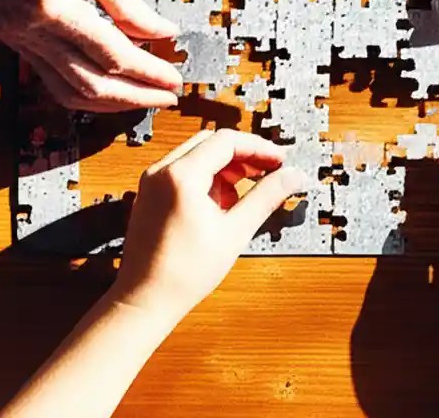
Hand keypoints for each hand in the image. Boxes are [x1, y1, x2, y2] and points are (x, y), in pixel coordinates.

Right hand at [0, 0, 183, 111]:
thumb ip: (131, 6)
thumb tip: (162, 33)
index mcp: (55, 9)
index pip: (112, 57)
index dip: (148, 73)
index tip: (172, 79)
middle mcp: (32, 32)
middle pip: (91, 85)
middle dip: (134, 96)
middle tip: (165, 97)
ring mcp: (18, 40)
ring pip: (67, 92)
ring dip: (108, 102)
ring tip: (141, 96)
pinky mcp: (13, 40)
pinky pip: (51, 79)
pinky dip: (83, 87)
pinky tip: (107, 83)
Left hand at [110, 130, 304, 320]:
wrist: (146, 298)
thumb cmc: (182, 272)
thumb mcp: (235, 231)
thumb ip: (266, 197)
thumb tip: (292, 177)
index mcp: (181, 175)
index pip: (226, 141)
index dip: (258, 148)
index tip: (279, 161)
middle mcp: (161, 172)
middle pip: (211, 144)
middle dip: (243, 156)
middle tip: (268, 172)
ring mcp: (152, 183)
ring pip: (197, 157)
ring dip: (225, 168)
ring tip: (245, 195)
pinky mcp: (150, 195)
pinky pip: (183, 173)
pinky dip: (206, 180)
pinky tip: (222, 205)